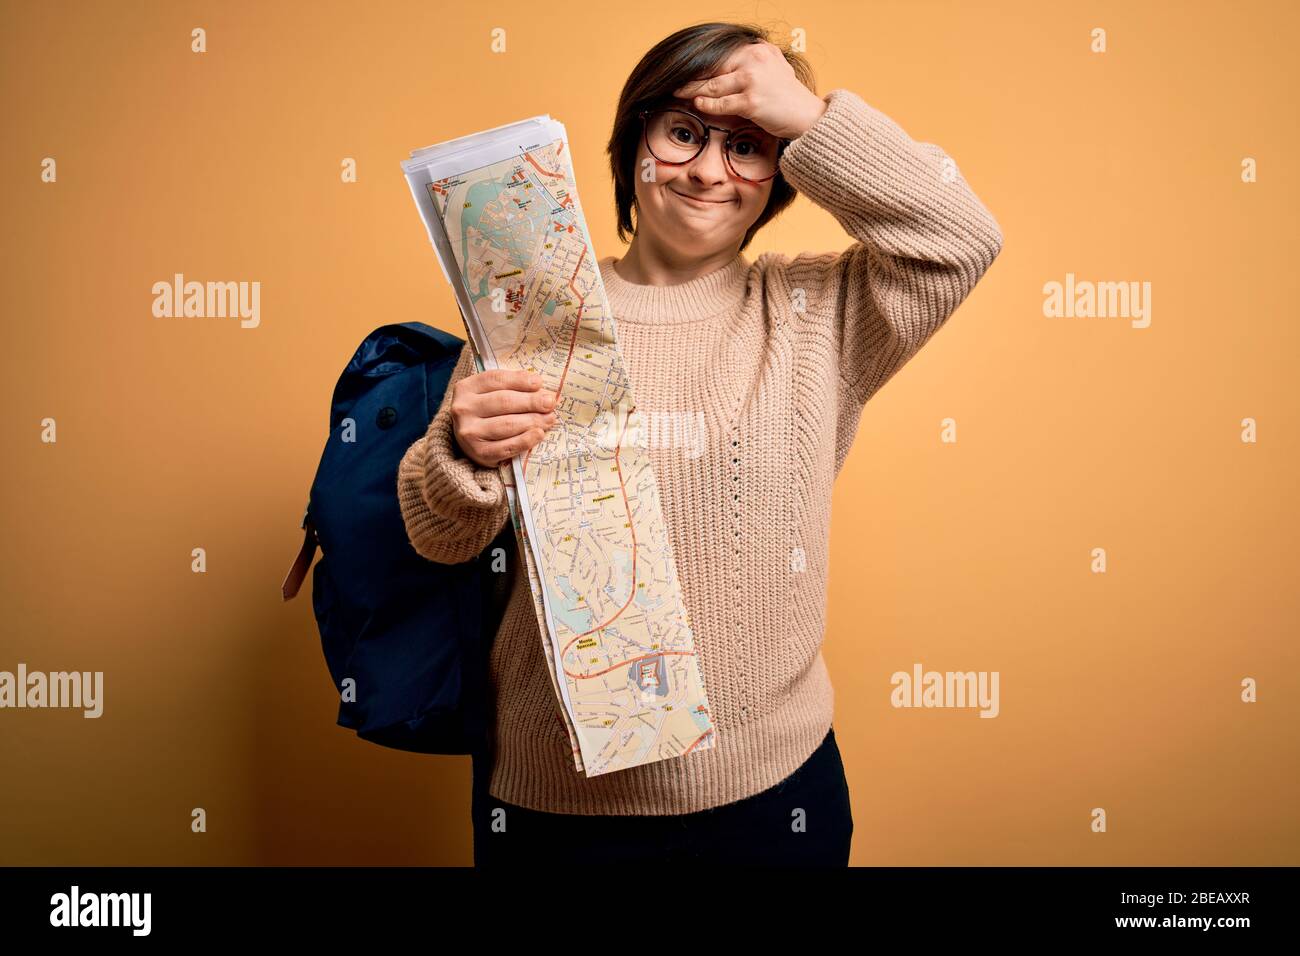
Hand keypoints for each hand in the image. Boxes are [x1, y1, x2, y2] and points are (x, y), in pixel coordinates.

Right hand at [449, 368, 557, 467]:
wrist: (468, 441)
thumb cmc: (485, 411)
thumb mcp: (490, 392)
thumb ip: (511, 386)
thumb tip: (538, 384)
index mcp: (466, 388)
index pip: (496, 380)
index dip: (520, 381)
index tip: (539, 383)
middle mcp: (463, 409)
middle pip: (503, 401)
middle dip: (531, 402)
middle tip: (550, 403)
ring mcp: (469, 433)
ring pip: (507, 424)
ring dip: (533, 421)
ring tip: (549, 419)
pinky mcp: (479, 453)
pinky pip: (507, 447)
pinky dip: (525, 441)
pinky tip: (539, 434)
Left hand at [671, 41, 827, 140]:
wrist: (809, 117)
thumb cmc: (789, 98)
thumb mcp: (775, 68)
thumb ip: (756, 61)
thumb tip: (732, 62)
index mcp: (760, 49)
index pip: (723, 55)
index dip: (702, 64)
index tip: (686, 71)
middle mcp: (756, 59)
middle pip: (714, 67)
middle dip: (693, 77)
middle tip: (675, 83)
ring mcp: (754, 80)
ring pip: (714, 85)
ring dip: (694, 90)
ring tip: (679, 94)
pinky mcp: (752, 101)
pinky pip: (721, 103)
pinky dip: (707, 105)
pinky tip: (698, 105)